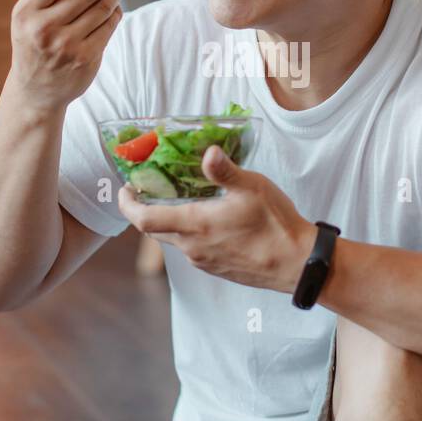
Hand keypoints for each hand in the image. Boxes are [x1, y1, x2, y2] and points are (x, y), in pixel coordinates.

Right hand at [7, 0, 120, 116]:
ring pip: (102, 9)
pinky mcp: (85, 59)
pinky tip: (112, 12)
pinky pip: (109, 27)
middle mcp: (44, 29)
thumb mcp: (31, 13)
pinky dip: (115, 15)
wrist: (36, 90)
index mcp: (26, 12)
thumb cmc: (35, 41)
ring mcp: (66, 46)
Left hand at [118, 145, 316, 291]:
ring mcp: (204, 261)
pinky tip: (205, 221)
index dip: (127, 205)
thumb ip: (224, 170)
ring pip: (174, 241)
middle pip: (154, 231)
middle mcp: (193, 247)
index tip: (125, 190)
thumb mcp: (252, 188)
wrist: (297, 263)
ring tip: (178, 201)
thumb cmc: (275, 225)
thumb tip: (208, 151)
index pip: (144, 220)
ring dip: (168, 222)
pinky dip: (187, 234)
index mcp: (195, 226)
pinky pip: (192, 250)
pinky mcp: (217, 269)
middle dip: (145, 210)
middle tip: (147, 190)